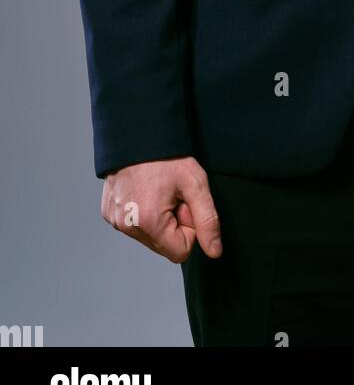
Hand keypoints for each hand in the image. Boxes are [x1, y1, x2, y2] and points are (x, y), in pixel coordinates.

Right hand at [100, 157, 222, 263]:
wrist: (138, 133)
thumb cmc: (168, 157)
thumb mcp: (195, 184)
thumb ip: (208, 220)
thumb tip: (215, 252)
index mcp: (148, 222)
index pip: (180, 252)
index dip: (189, 228)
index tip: (185, 203)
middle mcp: (126, 226)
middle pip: (163, 246)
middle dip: (174, 224)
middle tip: (173, 195)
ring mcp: (114, 220)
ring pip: (149, 237)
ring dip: (159, 219)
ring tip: (160, 191)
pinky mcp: (108, 213)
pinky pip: (133, 226)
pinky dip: (144, 213)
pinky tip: (146, 191)